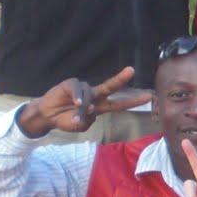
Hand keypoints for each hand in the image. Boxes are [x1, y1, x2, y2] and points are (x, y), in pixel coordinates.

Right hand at [17, 66, 151, 137]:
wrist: (47, 117)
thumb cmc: (67, 120)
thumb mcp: (80, 126)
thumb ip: (87, 120)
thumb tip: (91, 109)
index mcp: (100, 106)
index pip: (119, 103)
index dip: (132, 101)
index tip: (148, 97)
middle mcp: (94, 95)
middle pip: (110, 86)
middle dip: (121, 79)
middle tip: (131, 70)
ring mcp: (83, 88)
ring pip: (89, 95)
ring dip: (82, 108)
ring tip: (74, 118)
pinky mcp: (71, 84)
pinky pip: (77, 89)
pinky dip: (77, 97)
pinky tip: (75, 104)